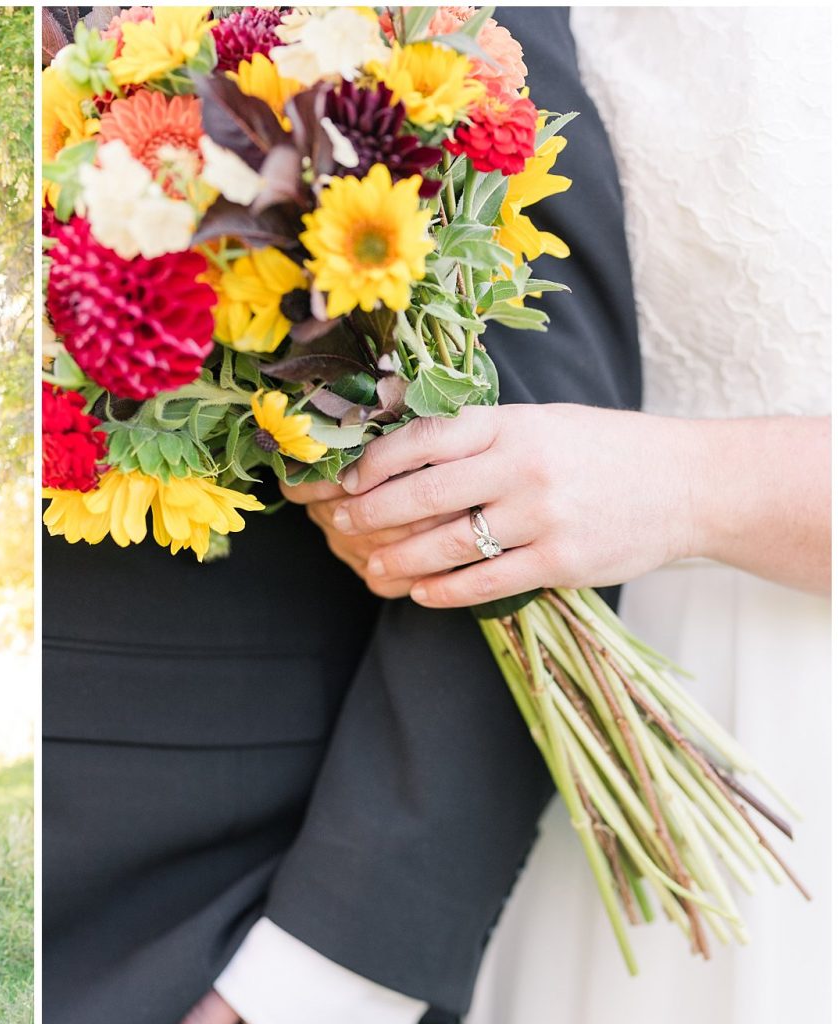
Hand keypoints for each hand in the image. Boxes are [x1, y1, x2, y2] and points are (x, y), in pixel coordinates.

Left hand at [306, 405, 691, 607]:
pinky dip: (445, 591)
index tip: (346, 481)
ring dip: (399, 560)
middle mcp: (523, 466)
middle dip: (371, 515)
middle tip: (342, 526)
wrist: (689, 482)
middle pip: (422, 496)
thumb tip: (397, 456)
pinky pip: (485, 582)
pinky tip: (421, 592)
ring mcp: (542, 516)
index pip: (423, 438)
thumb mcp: (540, 423)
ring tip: (374, 567)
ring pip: (447, 545)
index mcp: (511, 423)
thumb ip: (478, 437)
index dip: (374, 462)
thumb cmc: (601, 450)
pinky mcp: (562, 561)